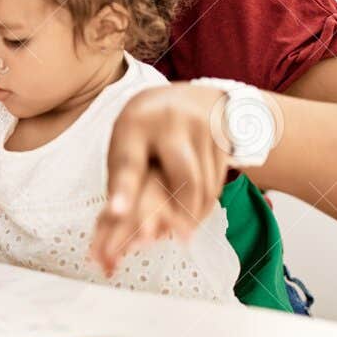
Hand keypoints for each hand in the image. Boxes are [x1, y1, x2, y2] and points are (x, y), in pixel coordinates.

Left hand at [89, 83, 230, 275]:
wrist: (193, 97)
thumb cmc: (147, 131)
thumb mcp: (127, 144)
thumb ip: (122, 181)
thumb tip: (112, 227)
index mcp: (134, 124)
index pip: (129, 162)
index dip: (123, 191)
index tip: (117, 213)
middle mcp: (169, 122)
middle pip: (183, 178)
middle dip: (179, 213)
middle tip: (171, 239)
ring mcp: (201, 128)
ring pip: (204, 186)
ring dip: (192, 215)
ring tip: (180, 233)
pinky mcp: (224, 138)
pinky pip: (217, 184)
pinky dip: (204, 206)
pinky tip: (194, 215)